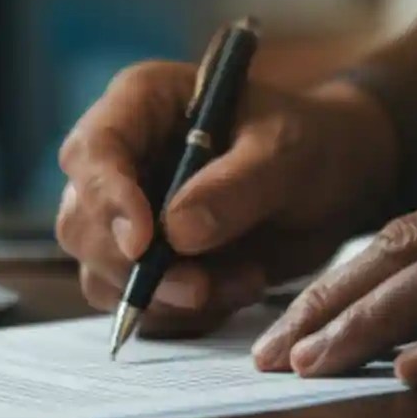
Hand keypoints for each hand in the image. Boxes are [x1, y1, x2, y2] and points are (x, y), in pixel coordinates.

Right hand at [55, 60, 397, 336]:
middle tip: (199, 287)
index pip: (92, 151)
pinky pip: (139, 305)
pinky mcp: (145, 263)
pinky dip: (186, 313)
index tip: (143, 242)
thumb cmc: (310, 144)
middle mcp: (120, 160)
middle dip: (135, 266)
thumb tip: (174, 233)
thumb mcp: (288, 153)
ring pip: (101, 273)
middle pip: (81, 223)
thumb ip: (235, 188)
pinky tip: (238, 287)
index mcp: (140, 105)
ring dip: (168, 296)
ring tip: (244, 280)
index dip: (106, 198)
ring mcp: (126, 215)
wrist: (335, 185)